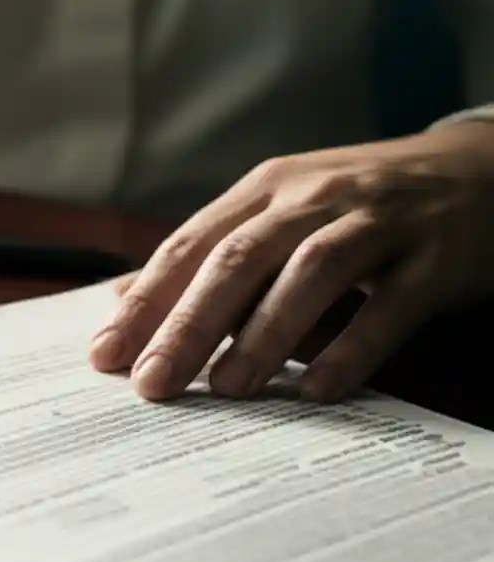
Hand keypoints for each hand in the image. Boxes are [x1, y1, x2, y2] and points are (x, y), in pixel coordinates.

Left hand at [90, 121, 493, 401]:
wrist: (482, 171)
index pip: (191, 245)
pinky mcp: (436, 256)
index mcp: (267, 190)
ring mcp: (379, 221)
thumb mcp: (282, 215)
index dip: (145, 301)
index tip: (106, 355)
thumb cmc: (359, 207)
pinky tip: (317, 391)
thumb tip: (123, 301)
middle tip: (152, 383)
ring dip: (263, 334)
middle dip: (188, 324)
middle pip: (239, 259)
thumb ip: (209, 257)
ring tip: (225, 388)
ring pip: (310, 272)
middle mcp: (315, 196)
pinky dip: (352, 349)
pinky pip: (390, 306)